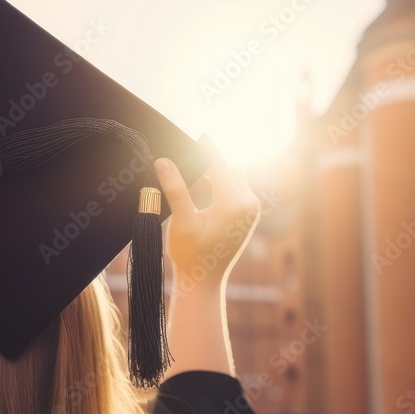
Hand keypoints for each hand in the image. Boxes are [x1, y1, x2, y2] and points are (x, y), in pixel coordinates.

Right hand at [154, 139, 260, 292]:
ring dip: (215, 172)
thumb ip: (175, 189)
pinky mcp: (247, 214)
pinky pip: (234, 188)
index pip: (220, 165)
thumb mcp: (182, 221)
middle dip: (209, 160)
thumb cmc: (191, 255)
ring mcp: (251, 209)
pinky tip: (203, 184)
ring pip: (232, 177)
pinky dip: (220, 183)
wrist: (203, 281)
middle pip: (227, 169)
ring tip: (192, 166)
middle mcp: (249, 203)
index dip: (207, 148)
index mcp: (236, 203)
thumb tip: (163, 161)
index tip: (201, 132)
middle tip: (188, 150)